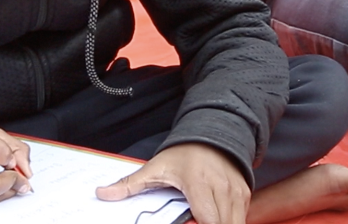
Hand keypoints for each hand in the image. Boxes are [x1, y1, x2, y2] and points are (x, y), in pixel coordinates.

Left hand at [96, 143, 249, 223]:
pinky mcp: (244, 194)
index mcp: (198, 183)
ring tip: (202, 222)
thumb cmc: (184, 152)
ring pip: (235, 223)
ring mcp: (236, 191)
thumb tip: (103, 193)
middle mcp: (221, 188)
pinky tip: (216, 220)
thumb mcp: (156, 167)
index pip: (207, 220)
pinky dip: (230, 222)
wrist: (212, 133)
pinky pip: (241, 217)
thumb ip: (131, 184)